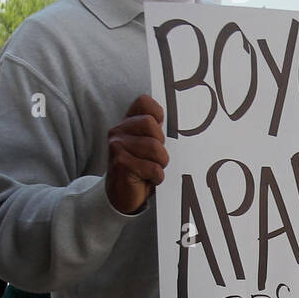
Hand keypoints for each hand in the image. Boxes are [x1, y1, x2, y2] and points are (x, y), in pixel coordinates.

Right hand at [106, 95, 167, 213]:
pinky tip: (147, 179)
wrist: (122, 195)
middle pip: (151, 124)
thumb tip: (182, 116)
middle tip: (155, 158)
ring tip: (151, 169)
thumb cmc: (141, 168)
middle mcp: (118, 131)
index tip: (159, 130)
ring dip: (160, 163)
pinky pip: (152, 167)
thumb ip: (156, 129)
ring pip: (154, 147)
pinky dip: (157, 177)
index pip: (144, 102)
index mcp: (127, 123)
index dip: (157, 113)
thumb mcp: (149, 145)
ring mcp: (116, 146)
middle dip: (161, 144)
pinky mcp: (120, 163)